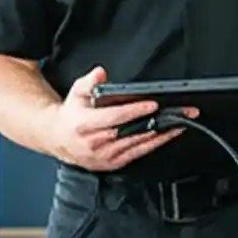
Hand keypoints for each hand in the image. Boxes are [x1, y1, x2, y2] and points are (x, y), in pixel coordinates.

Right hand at [48, 66, 196, 171]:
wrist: (58, 138)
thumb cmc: (71, 114)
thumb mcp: (76, 92)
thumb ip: (90, 81)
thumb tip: (101, 73)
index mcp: (86, 125)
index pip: (115, 117)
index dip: (135, 111)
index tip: (152, 105)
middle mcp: (95, 143)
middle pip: (131, 132)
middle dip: (156, 122)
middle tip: (177, 114)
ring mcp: (104, 156)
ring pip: (138, 145)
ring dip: (161, 135)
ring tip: (179, 124)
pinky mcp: (112, 164)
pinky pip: (137, 154)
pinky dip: (153, 145)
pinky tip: (166, 136)